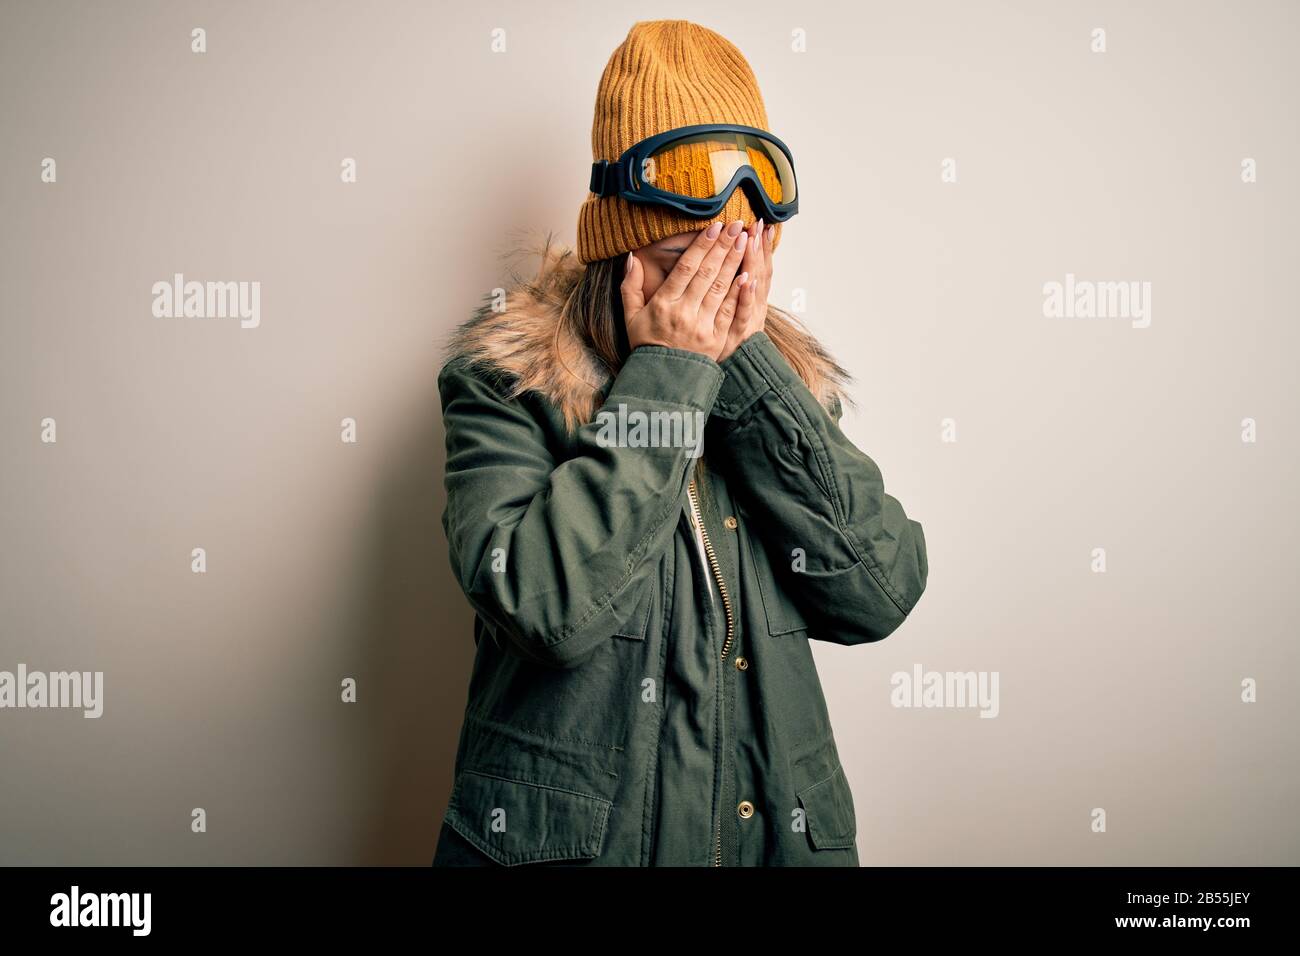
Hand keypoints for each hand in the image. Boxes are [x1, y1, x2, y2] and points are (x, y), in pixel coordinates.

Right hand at [621, 219, 749, 360]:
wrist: (662, 380)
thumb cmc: (646, 345)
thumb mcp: (630, 316)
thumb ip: (630, 286)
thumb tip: (632, 258)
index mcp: (663, 304)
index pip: (685, 268)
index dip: (701, 246)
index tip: (714, 226)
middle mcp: (683, 313)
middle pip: (706, 273)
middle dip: (723, 246)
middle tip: (737, 225)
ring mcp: (701, 326)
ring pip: (720, 288)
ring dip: (734, 262)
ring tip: (745, 241)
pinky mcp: (716, 340)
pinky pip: (729, 312)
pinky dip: (739, 293)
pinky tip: (748, 275)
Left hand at [716, 218, 773, 362]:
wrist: (727, 376)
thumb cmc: (723, 347)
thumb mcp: (737, 320)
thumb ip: (738, 295)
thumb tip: (743, 271)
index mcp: (753, 303)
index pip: (759, 269)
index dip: (762, 248)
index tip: (763, 226)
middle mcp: (754, 310)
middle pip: (759, 273)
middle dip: (759, 247)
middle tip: (759, 224)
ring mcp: (748, 322)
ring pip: (754, 288)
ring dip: (754, 263)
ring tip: (754, 239)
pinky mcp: (738, 337)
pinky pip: (744, 314)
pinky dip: (746, 298)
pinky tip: (747, 280)